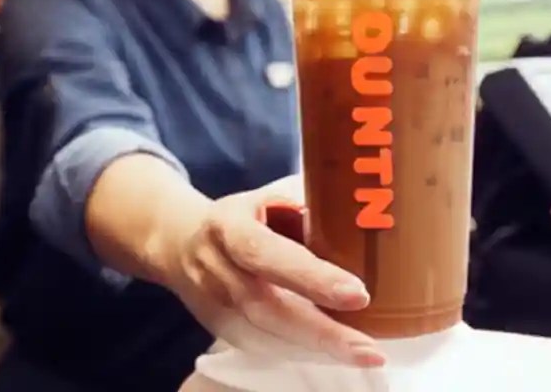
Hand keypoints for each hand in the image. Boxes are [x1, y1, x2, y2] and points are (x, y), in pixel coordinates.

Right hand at [153, 175, 385, 367]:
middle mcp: (216, 269)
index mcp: (229, 225)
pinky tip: (335, 355)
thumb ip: (310, 205)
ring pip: (264, 337)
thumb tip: (368, 218)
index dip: (311, 276)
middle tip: (370, 349)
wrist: (180, 243)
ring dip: (316, 350)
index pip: (267, 253)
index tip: (358, 293)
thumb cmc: (247, 215)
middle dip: (321, 332)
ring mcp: (213, 306)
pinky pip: (262, 348)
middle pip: (266, 308)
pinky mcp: (219, 331)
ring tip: (363, 355)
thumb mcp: (272, 195)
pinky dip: (301, 354)